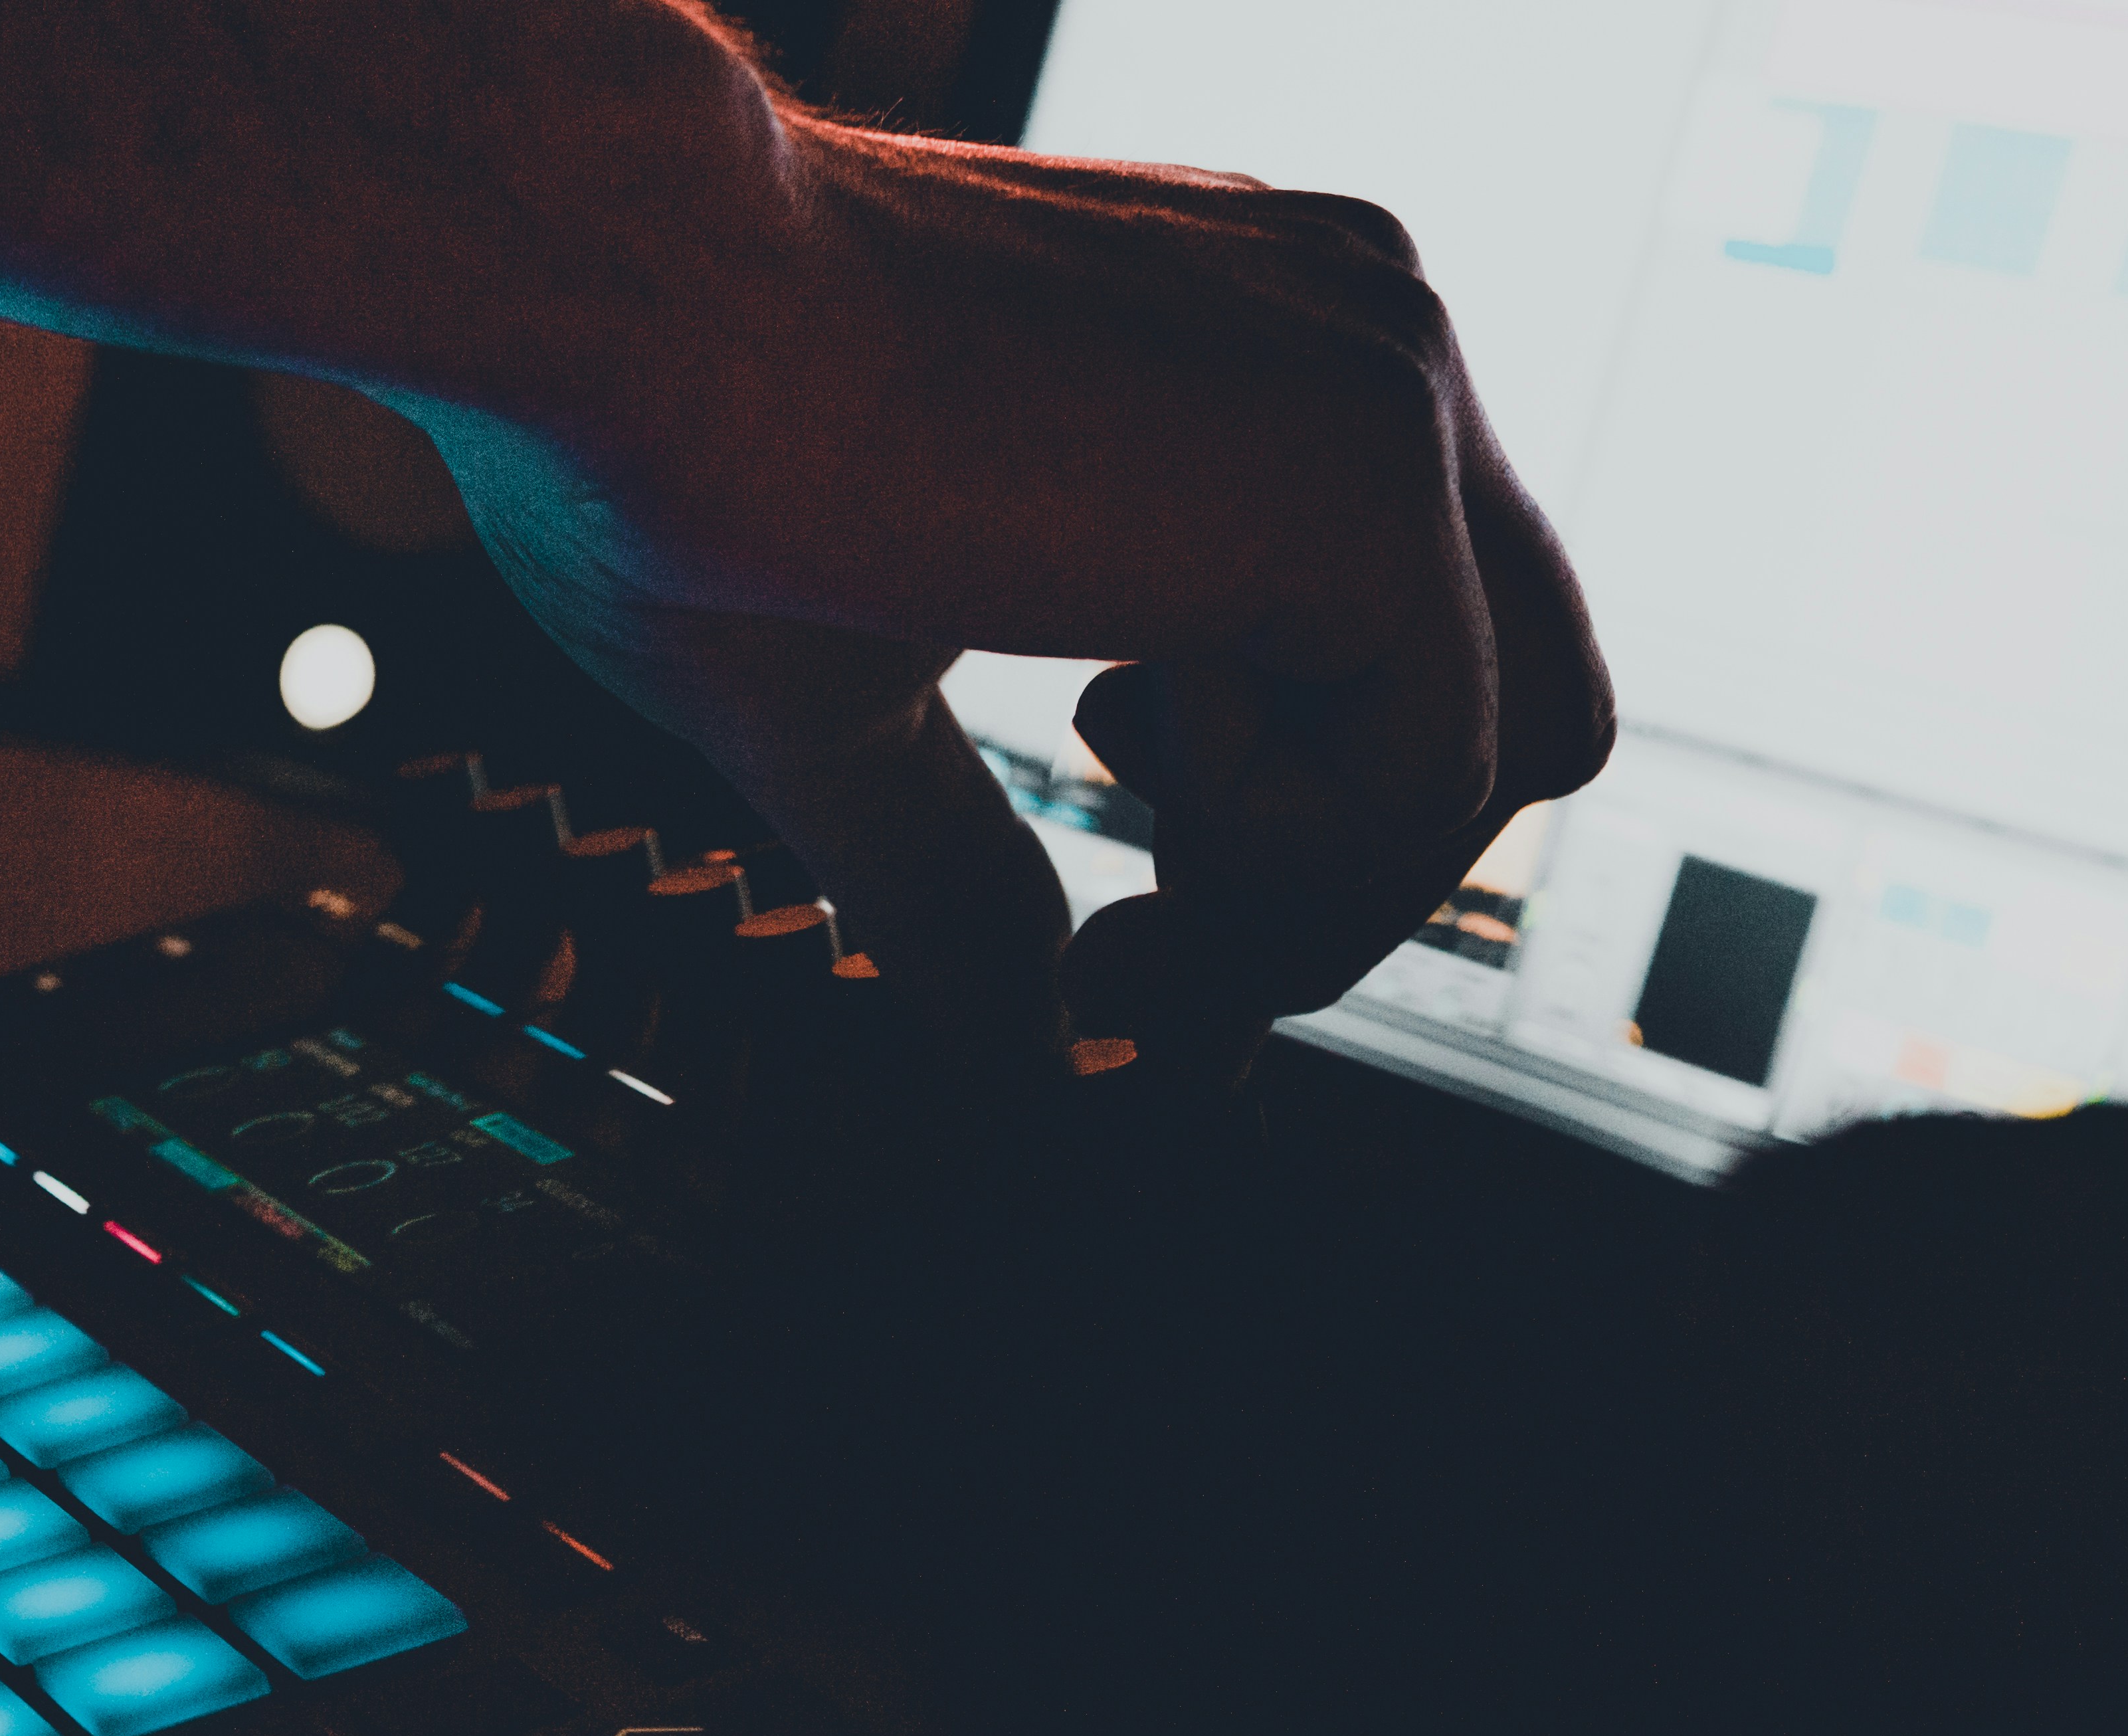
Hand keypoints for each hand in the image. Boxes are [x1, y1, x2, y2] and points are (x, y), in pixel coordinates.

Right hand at [406, 116, 1611, 1086]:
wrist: (622, 296)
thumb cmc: (663, 439)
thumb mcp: (841, 709)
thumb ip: (962, 867)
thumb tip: (1013, 1047)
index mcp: (1242, 364)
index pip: (1400, 637)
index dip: (1294, 838)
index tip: (1119, 952)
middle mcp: (1350, 350)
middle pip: (1504, 695)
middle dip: (1331, 882)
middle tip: (1132, 974)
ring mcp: (1381, 393)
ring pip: (1488, 751)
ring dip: (1292, 905)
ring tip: (1104, 940)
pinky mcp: (1371, 484)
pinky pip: (1429, 778)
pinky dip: (1280, 887)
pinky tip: (1114, 882)